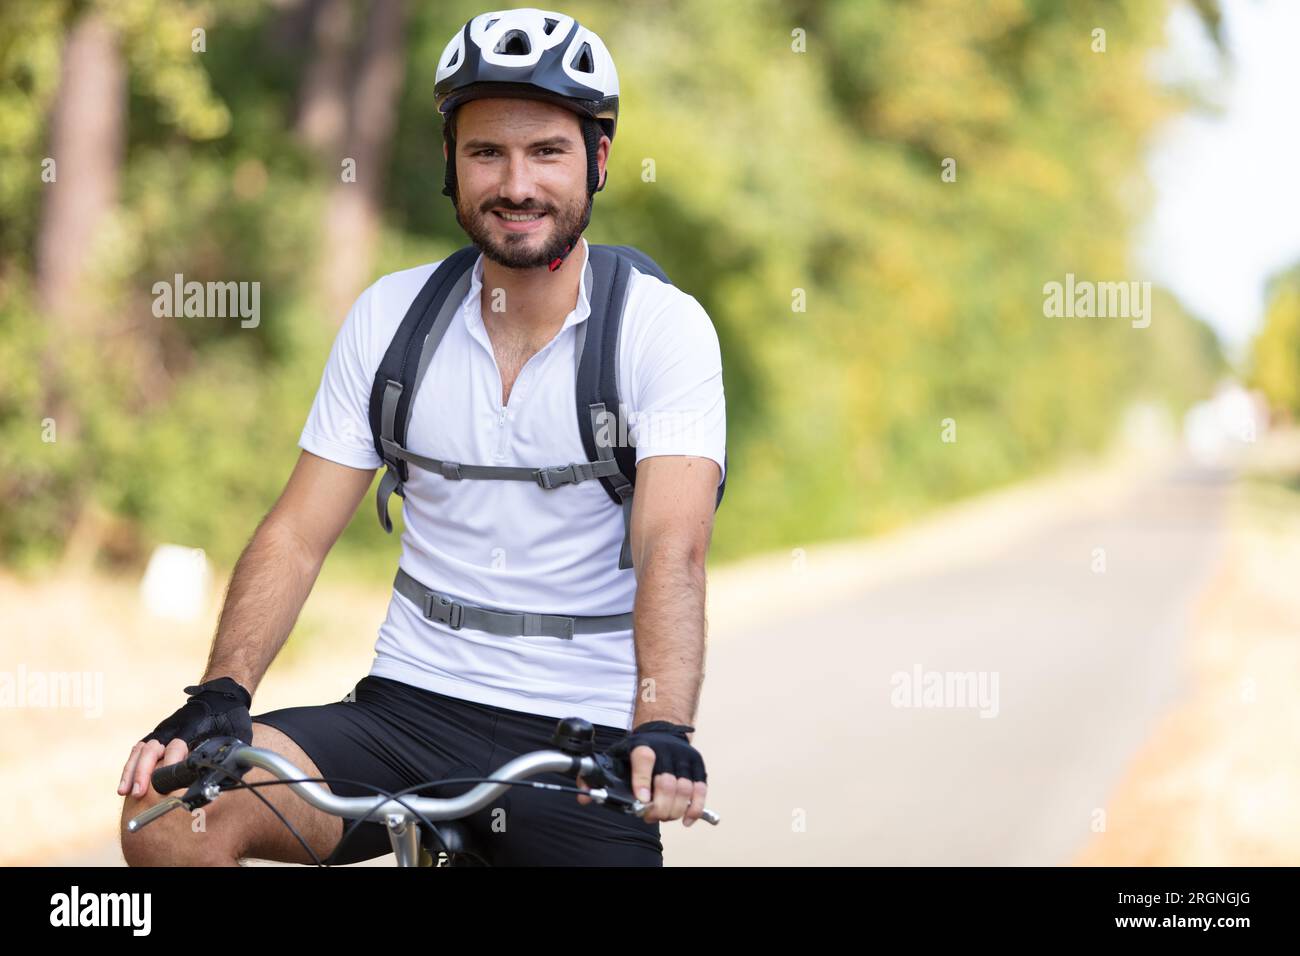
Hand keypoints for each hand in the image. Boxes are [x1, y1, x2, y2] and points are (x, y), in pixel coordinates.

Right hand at [118, 677, 251, 798]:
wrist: (220, 695)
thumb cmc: (230, 716)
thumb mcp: (238, 732)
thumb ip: (233, 752)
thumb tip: (231, 776)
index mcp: (193, 727)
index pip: (176, 745)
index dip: (170, 762)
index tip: (168, 779)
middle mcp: (173, 728)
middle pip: (151, 748)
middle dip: (143, 771)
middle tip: (139, 792)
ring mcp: (164, 731)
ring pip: (141, 750)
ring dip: (131, 771)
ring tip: (125, 792)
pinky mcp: (159, 735)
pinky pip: (139, 750)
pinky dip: (130, 767)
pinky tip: (125, 785)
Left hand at [577, 721, 707, 826]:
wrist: (662, 729)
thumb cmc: (636, 749)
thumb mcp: (616, 754)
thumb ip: (599, 775)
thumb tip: (584, 798)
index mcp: (642, 745)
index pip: (644, 759)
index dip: (642, 781)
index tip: (641, 801)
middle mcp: (666, 750)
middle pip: (667, 782)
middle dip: (658, 807)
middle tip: (648, 816)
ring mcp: (683, 758)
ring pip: (684, 789)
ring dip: (673, 810)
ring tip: (663, 817)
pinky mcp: (697, 766)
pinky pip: (700, 790)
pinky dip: (694, 808)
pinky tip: (685, 819)